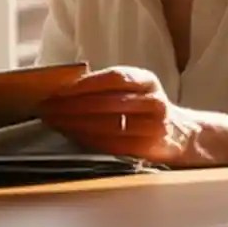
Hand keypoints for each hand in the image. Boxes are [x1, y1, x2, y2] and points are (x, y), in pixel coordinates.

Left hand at [39, 66, 202, 166]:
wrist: (180, 134)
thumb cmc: (144, 107)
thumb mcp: (134, 89)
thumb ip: (106, 86)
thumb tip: (63, 85)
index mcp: (147, 80)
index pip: (115, 78)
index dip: (85, 84)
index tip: (58, 90)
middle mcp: (154, 101)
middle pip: (108, 102)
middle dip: (72, 106)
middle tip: (47, 108)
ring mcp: (154, 126)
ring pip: (109, 125)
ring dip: (76, 124)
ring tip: (54, 122)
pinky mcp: (149, 148)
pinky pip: (113, 144)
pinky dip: (89, 140)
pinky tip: (73, 136)